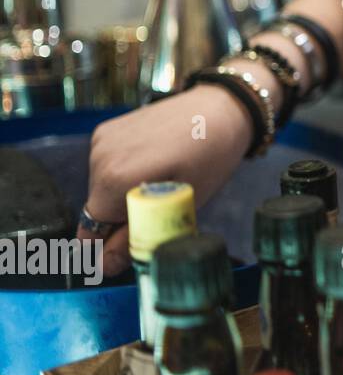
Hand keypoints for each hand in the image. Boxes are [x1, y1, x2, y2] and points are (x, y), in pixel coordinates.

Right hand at [80, 85, 252, 276]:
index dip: (111, 248)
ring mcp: (100, 142)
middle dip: (122, 220)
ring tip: (163, 180)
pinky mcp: (106, 131)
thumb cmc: (212, 156)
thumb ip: (141, 236)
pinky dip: (124, 174)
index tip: (137, 245)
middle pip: (96, 212)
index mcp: (115, 179)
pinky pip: (105, 167)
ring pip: (100, 190)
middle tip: (162, 208)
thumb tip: (107, 266)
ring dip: (124, 196)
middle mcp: (99, 159)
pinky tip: (154, 162)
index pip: (90, 234)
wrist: (220, 107)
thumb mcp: (183, 203)